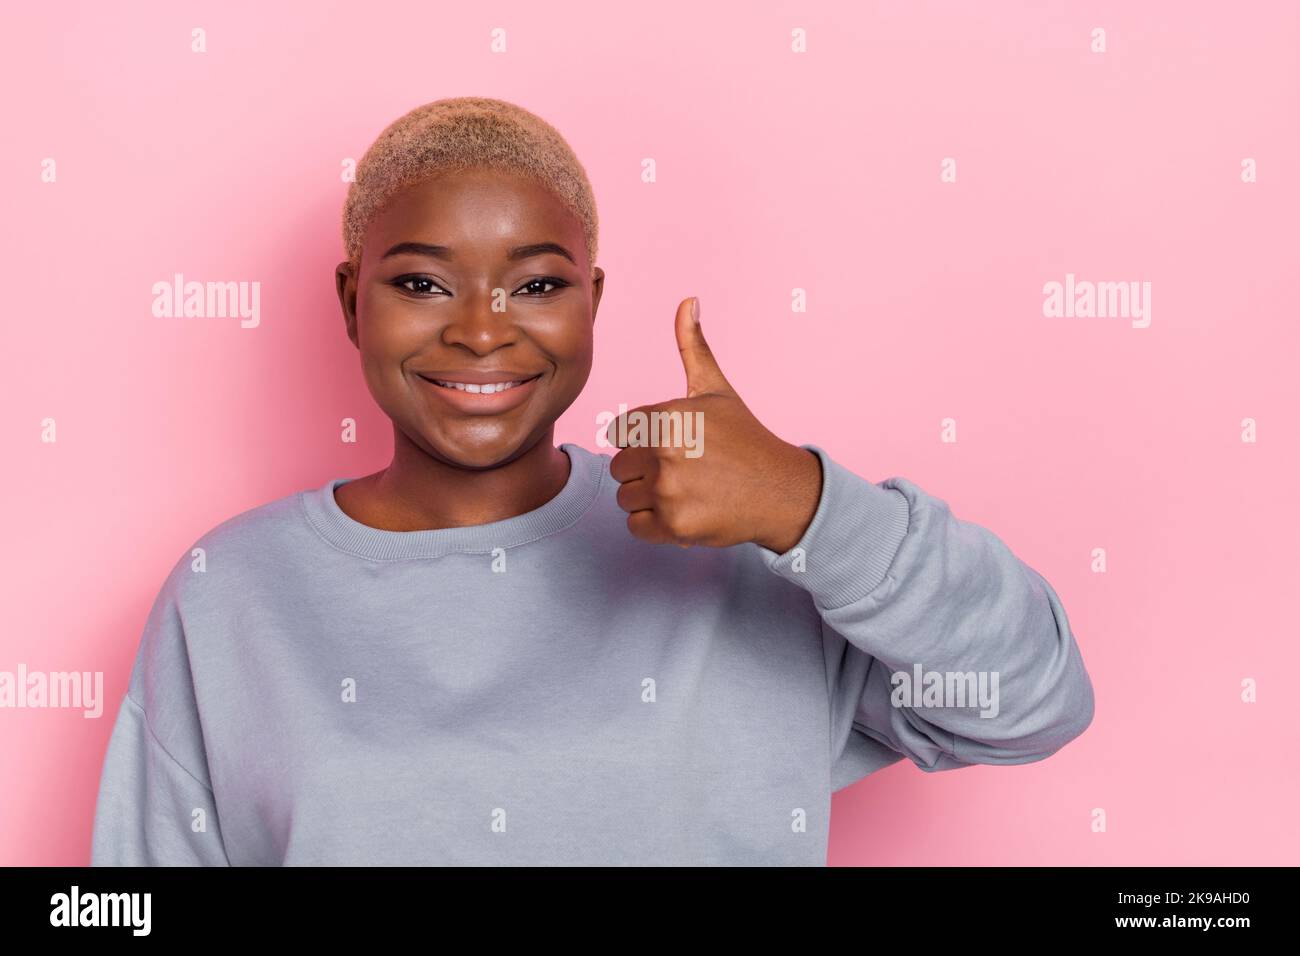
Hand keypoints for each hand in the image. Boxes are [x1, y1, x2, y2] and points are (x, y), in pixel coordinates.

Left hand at [606, 297, 821, 550]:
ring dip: (648, 499)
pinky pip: (636, 527)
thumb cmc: (745, 439)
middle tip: (683, 471)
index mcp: (668, 416)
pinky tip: (683, 511)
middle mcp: (665, 453)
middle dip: (645, 470)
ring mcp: (669, 492)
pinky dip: (654, 525)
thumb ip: (694, 347)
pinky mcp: (674, 527)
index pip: (620, 432)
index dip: (643, 439)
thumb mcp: (717, 390)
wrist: (781, 492)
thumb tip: (688, 300)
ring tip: (685, 491)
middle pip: (620, 466)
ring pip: (625, 497)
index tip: (672, 445)